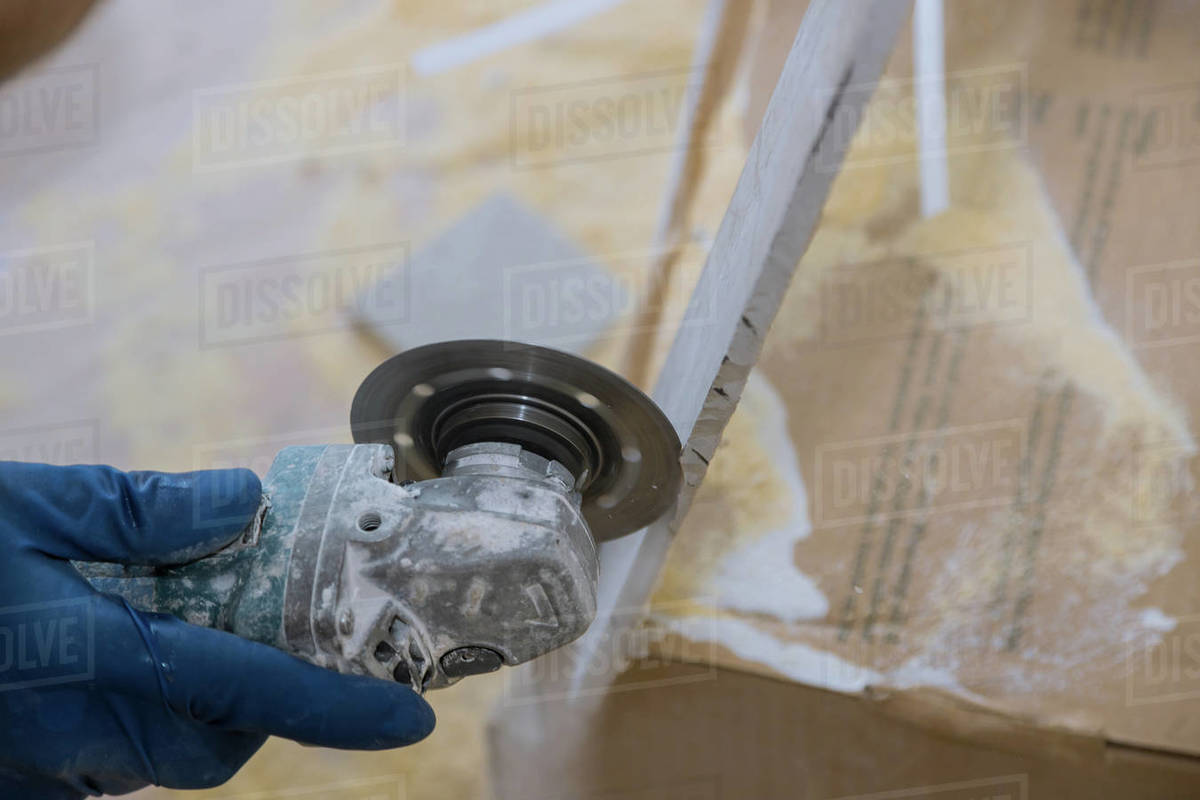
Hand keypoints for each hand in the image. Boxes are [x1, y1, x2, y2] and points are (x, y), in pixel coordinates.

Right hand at [0, 462, 434, 797]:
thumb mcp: (28, 500)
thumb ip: (144, 509)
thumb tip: (242, 504)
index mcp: (97, 658)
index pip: (254, 693)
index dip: (339, 711)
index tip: (409, 723)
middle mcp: (73, 732)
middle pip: (214, 748)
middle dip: (257, 707)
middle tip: (259, 637)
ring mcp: (30, 769)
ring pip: (157, 763)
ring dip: (194, 713)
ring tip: (180, 634)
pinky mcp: (4, 776)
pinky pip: (95, 768)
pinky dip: (129, 725)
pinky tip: (103, 662)